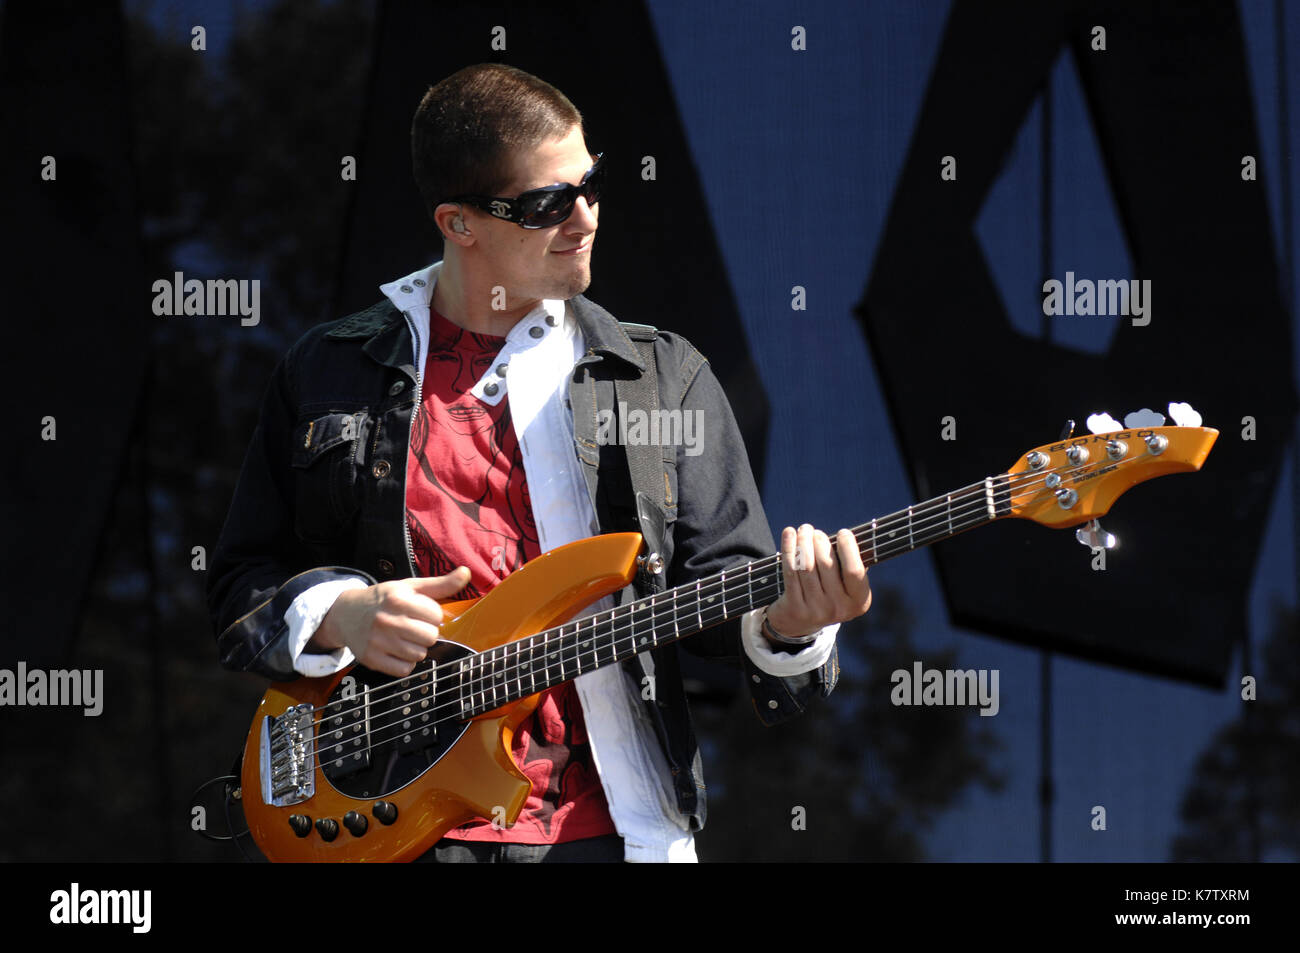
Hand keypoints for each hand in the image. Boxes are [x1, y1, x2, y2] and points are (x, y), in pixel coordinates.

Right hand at [309, 567, 471, 675]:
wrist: (345, 614)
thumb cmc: (384, 600)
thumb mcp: (409, 587)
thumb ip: (440, 584)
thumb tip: (466, 573)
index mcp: (398, 599)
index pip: (436, 616)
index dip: (432, 616)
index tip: (420, 613)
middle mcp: (386, 620)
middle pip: (430, 637)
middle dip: (426, 633)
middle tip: (413, 627)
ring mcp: (377, 641)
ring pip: (419, 655)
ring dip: (416, 649)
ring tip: (404, 638)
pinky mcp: (371, 659)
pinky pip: (404, 670)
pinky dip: (405, 663)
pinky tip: (396, 651)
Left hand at [764, 525, 870, 640]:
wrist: (800, 623)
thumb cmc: (828, 591)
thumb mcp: (846, 585)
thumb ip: (851, 564)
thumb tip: (849, 535)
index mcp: (858, 602)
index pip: (855, 571)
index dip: (848, 549)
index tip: (843, 532)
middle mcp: (839, 609)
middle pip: (827, 565)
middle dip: (819, 541)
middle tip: (812, 530)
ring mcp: (816, 610)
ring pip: (807, 566)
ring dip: (803, 542)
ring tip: (803, 530)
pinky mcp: (795, 608)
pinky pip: (790, 571)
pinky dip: (788, 548)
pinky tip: (789, 533)